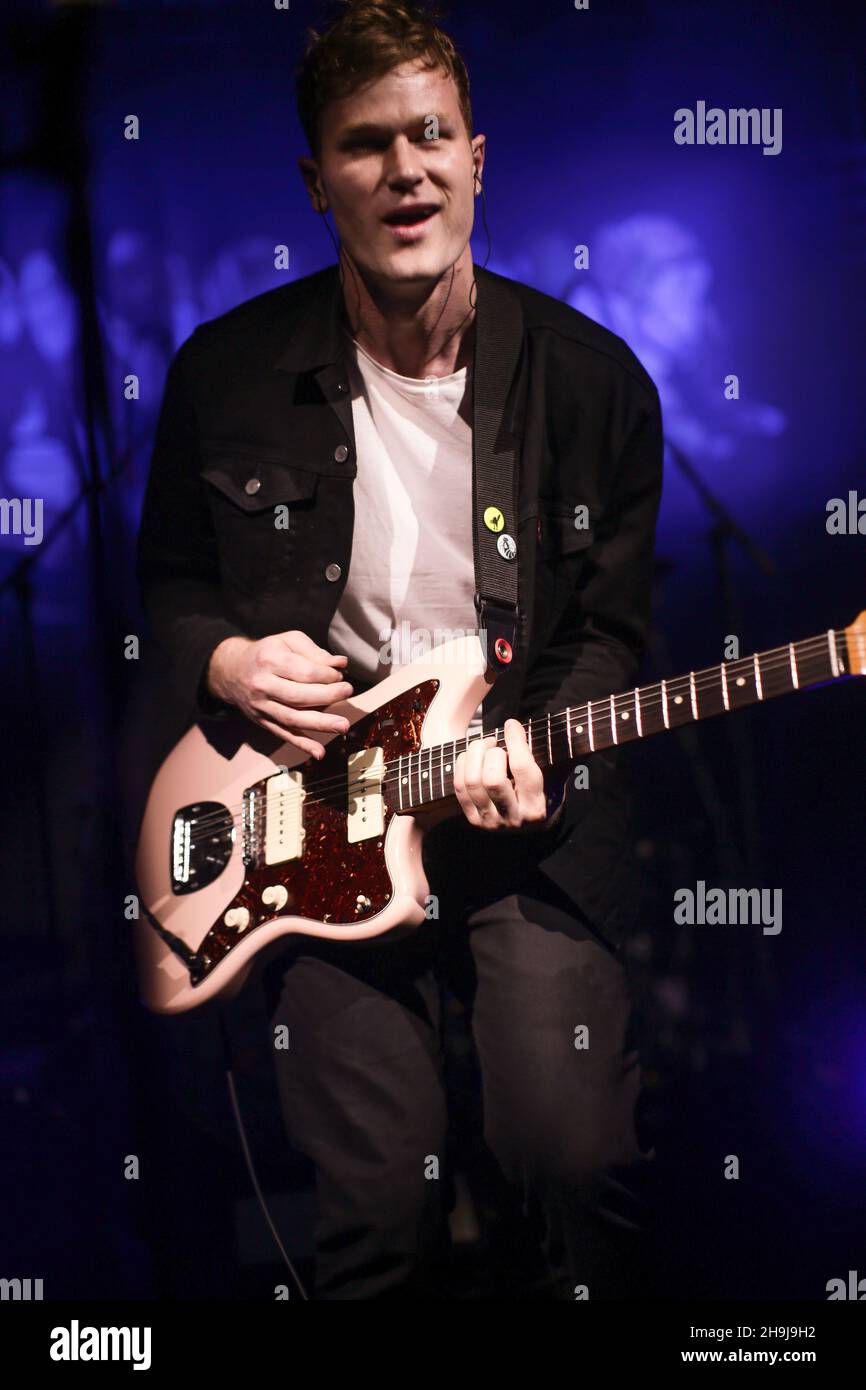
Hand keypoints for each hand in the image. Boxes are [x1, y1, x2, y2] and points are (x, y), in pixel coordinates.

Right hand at [206, 630, 352, 758]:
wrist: (232, 671)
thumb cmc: (267, 653)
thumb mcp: (287, 641)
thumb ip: (314, 651)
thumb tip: (340, 664)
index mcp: (270, 661)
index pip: (304, 672)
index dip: (327, 675)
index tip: (338, 674)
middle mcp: (263, 685)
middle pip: (299, 696)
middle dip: (328, 696)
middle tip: (348, 692)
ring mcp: (261, 706)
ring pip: (293, 718)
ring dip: (320, 724)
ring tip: (343, 726)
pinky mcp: (263, 721)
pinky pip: (284, 734)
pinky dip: (302, 745)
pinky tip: (319, 752)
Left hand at [453, 718, 550, 831]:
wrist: (530, 825)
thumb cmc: (546, 793)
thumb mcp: (557, 780)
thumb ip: (561, 757)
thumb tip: (568, 729)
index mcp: (536, 809)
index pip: (522, 769)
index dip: (515, 741)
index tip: (511, 724)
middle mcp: (512, 819)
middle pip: (492, 779)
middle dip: (492, 753)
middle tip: (496, 744)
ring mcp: (490, 822)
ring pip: (472, 782)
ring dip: (474, 756)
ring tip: (484, 747)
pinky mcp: (473, 819)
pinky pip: (459, 787)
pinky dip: (462, 765)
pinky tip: (471, 757)